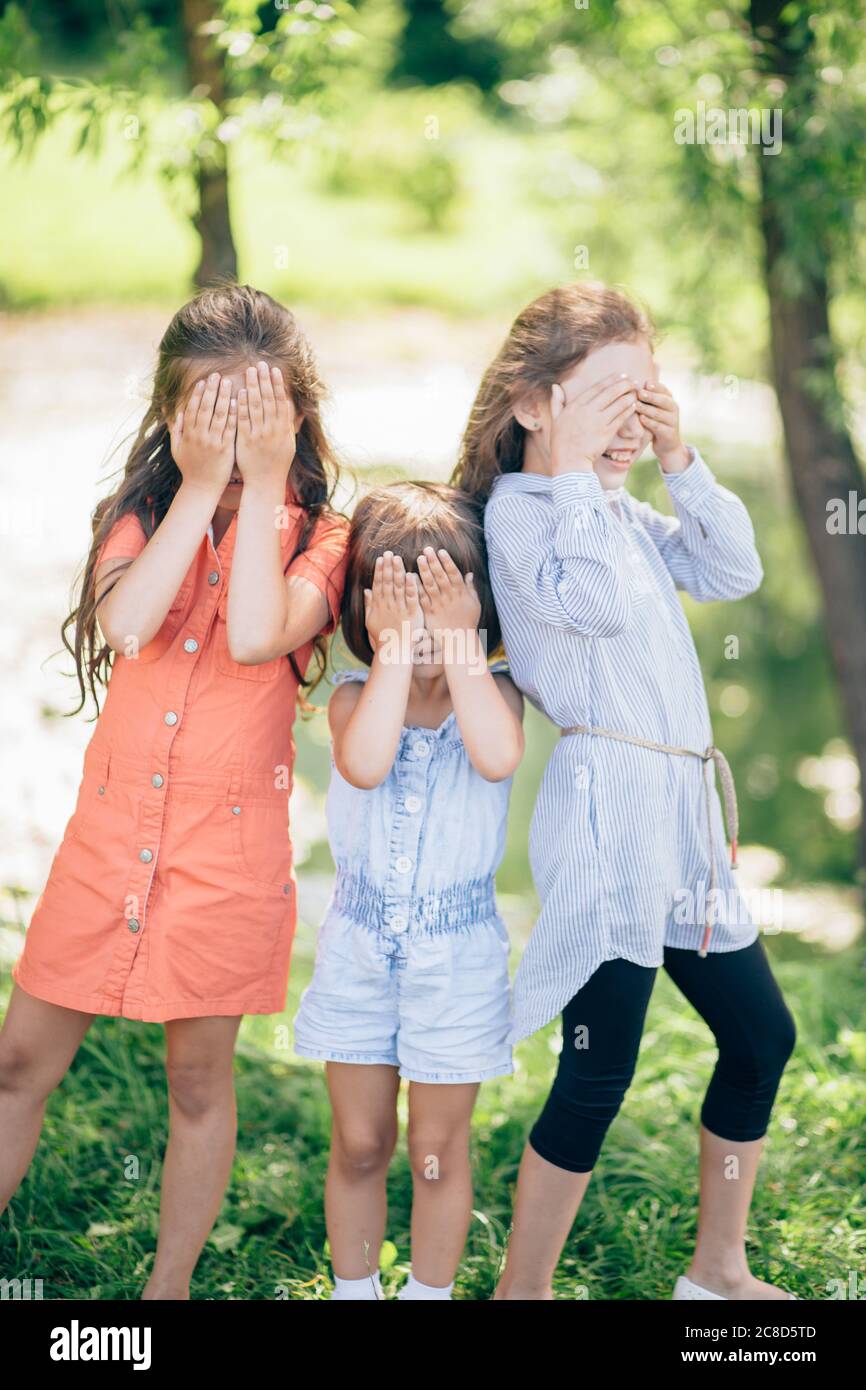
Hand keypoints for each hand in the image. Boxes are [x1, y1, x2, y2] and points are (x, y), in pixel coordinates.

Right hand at [169, 373, 235, 494]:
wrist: (201, 488)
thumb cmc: (190, 468)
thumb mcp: (177, 449)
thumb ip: (176, 430)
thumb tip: (176, 412)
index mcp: (188, 434)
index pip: (193, 409)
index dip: (198, 394)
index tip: (204, 381)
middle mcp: (199, 436)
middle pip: (206, 408)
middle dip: (212, 390)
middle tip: (218, 375)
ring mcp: (213, 443)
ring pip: (219, 416)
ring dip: (224, 398)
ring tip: (229, 383)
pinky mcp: (225, 450)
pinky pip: (230, 429)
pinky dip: (233, 415)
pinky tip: (238, 403)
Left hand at [236, 361, 297, 487]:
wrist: (265, 482)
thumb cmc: (277, 463)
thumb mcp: (288, 443)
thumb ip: (289, 424)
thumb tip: (293, 407)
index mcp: (283, 429)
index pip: (280, 402)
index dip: (277, 385)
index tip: (274, 370)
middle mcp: (273, 430)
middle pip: (269, 400)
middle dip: (264, 381)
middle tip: (261, 364)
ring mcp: (259, 435)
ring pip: (256, 406)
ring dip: (253, 387)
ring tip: (250, 371)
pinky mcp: (246, 441)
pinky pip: (244, 420)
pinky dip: (242, 405)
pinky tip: (239, 392)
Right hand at [364, 552, 423, 657]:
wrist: (394, 650)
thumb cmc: (382, 636)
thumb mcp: (370, 620)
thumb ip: (369, 605)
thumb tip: (366, 590)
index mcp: (379, 605)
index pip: (378, 584)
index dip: (379, 570)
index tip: (381, 558)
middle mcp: (388, 605)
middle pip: (387, 582)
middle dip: (388, 567)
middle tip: (390, 553)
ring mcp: (400, 609)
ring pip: (398, 587)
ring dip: (398, 572)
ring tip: (398, 558)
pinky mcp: (412, 614)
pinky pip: (411, 598)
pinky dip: (411, 586)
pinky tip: (411, 575)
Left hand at [416, 547, 481, 660]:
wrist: (458, 640)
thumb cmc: (468, 621)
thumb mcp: (474, 604)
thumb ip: (471, 588)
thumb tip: (469, 573)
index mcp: (461, 593)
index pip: (453, 574)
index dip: (447, 562)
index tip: (441, 551)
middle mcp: (449, 597)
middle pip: (441, 576)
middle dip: (434, 562)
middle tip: (426, 550)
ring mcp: (439, 604)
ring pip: (430, 585)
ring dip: (425, 571)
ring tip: (419, 559)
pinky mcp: (429, 612)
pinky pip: (422, 598)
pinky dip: (416, 587)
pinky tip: (410, 577)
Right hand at [549, 374, 638, 473]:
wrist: (570, 462)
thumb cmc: (561, 442)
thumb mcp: (555, 420)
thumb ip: (556, 402)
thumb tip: (555, 386)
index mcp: (575, 406)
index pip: (596, 388)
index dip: (611, 380)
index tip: (620, 375)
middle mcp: (587, 411)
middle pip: (610, 392)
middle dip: (623, 384)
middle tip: (632, 381)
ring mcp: (598, 422)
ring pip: (618, 404)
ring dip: (629, 396)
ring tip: (636, 392)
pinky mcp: (607, 433)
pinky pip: (621, 418)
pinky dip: (628, 410)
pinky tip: (634, 405)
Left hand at [637, 381, 688, 471]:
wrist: (667, 444)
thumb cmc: (655, 422)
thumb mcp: (652, 409)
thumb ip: (646, 398)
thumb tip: (632, 385)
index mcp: (669, 399)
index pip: (663, 389)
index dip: (655, 386)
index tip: (645, 383)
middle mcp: (673, 408)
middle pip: (663, 400)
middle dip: (651, 396)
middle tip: (639, 393)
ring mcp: (673, 421)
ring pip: (660, 413)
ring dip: (647, 409)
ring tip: (636, 405)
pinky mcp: (669, 433)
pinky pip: (659, 427)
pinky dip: (650, 422)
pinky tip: (641, 419)